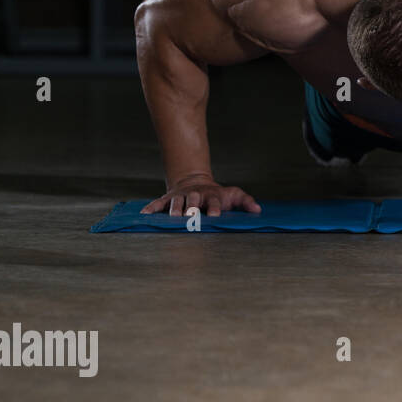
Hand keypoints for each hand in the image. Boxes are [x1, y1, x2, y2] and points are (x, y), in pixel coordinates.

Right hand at [141, 175, 261, 216]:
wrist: (197, 183)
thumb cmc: (219, 194)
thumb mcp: (234, 195)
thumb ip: (246, 202)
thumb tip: (258, 210)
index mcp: (212, 196)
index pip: (214, 202)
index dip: (215, 208)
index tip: (215, 216)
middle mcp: (195, 195)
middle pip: (193, 200)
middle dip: (192, 208)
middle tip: (190, 217)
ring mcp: (181, 196)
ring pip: (176, 202)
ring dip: (174, 210)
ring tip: (172, 219)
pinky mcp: (169, 198)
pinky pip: (158, 203)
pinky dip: (151, 208)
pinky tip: (144, 215)